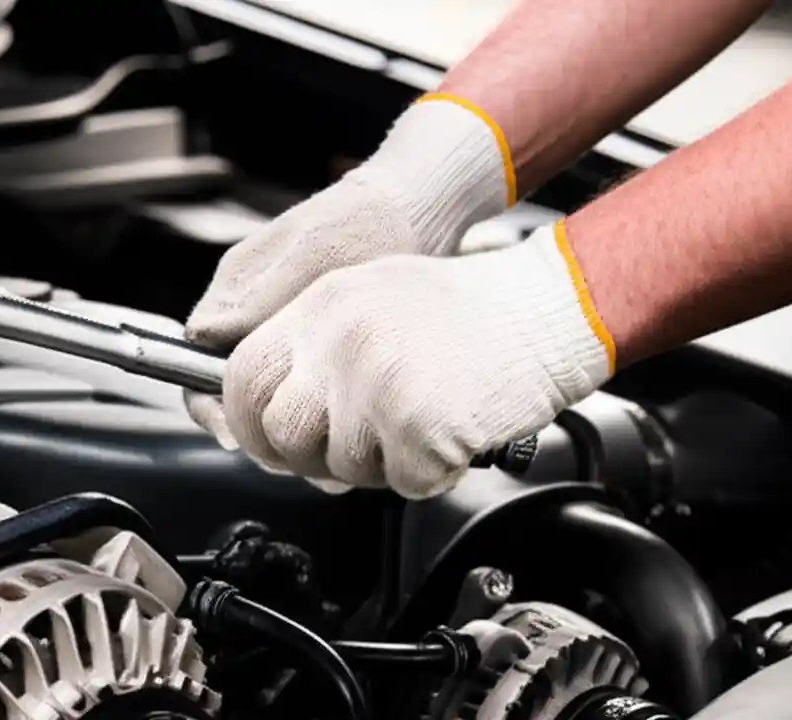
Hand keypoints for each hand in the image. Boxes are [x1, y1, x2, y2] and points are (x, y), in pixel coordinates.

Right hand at [186, 96, 514, 439]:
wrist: (415, 208)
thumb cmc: (368, 226)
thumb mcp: (311, 262)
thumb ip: (253, 299)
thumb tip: (203, 338)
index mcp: (233, 290)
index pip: (192, 360)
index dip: (211, 405)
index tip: (242, 435)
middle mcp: (247, 307)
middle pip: (227, 383)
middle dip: (258, 423)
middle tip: (297, 454)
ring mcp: (277, 319)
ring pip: (263, 387)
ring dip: (290, 419)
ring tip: (328, 444)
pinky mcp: (309, 329)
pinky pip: (294, 378)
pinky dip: (314, 403)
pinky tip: (345, 416)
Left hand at [220, 223, 613, 498]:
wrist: (550, 306)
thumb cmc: (472, 311)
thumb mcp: (371, 300)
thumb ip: (314, 350)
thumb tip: (272, 413)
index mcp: (320, 308)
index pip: (240, 376)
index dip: (247, 420)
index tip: (266, 437)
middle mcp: (338, 342)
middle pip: (278, 433)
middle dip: (307, 457)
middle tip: (351, 448)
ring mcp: (375, 384)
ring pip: (338, 468)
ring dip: (379, 465)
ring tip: (420, 422)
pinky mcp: (416, 425)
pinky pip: (401, 483)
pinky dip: (429, 474)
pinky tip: (451, 433)